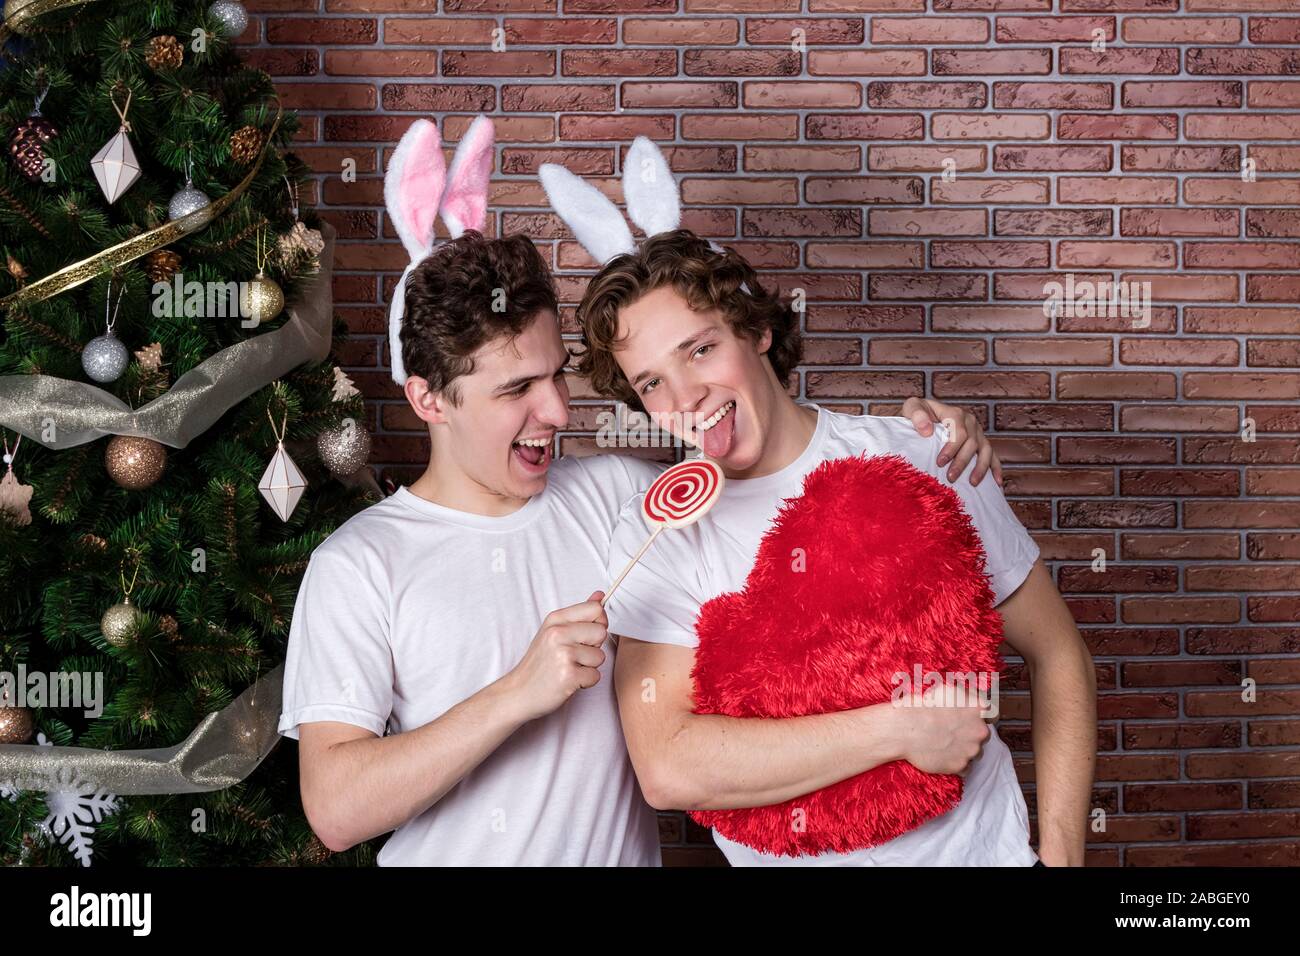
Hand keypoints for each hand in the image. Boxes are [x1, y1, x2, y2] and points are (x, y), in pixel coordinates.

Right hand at [503, 591, 608, 721]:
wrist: (519, 692)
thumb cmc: (539, 663)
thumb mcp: (553, 631)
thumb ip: (578, 614)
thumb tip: (600, 595)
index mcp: (555, 620)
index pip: (595, 609)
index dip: (597, 623)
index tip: (585, 635)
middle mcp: (558, 633)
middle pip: (601, 632)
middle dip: (593, 647)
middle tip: (573, 656)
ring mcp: (563, 654)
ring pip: (600, 656)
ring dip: (588, 667)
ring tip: (568, 668)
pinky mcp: (569, 676)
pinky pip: (595, 676)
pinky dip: (585, 682)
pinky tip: (568, 681)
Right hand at [892, 681, 991, 775]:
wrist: (904, 729)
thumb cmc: (921, 706)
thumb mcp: (945, 690)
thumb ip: (964, 695)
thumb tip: (968, 697)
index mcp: (978, 709)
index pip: (993, 714)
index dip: (982, 717)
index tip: (971, 718)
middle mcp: (980, 730)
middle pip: (983, 735)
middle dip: (971, 734)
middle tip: (952, 731)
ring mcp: (972, 750)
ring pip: (975, 752)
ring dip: (964, 749)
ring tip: (944, 744)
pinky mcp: (961, 766)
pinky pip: (965, 768)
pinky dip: (956, 763)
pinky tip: (942, 755)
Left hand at [900, 396, 1002, 486]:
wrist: (924, 416)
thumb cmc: (918, 414)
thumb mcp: (912, 407)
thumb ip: (916, 415)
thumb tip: (927, 431)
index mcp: (955, 413)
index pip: (958, 432)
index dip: (951, 448)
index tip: (940, 462)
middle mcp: (970, 422)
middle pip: (972, 443)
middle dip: (962, 462)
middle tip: (951, 478)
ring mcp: (978, 432)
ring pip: (985, 450)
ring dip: (981, 468)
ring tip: (972, 483)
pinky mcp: (981, 442)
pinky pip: (993, 456)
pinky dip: (996, 469)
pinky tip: (997, 483)